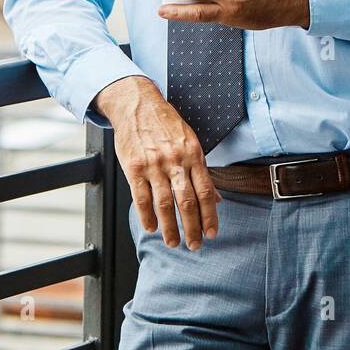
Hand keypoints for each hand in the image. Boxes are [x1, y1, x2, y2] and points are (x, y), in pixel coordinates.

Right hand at [93, 75, 219, 249]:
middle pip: (186, 202)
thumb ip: (201, 171)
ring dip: (169, 228)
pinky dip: (147, 216)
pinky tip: (152, 227)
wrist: (137, 105)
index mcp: (193, 154)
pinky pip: (141, 198)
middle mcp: (175, 161)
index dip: (210, 216)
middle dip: (192, 228)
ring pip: (164, 204)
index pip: (205, 192)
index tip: (212, 233)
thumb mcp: (190, 142)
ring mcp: (153, 165)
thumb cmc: (166, 125)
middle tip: (194, 245)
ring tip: (172, 242)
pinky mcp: (134, 167)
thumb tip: (216, 199)